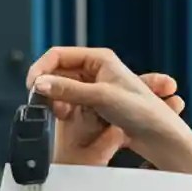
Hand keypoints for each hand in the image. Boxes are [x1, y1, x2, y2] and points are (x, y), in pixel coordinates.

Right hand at [30, 47, 191, 161]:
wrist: (159, 135)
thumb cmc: (141, 110)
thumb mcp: (100, 97)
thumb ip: (68, 90)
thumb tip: (40, 84)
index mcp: (99, 58)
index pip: (59, 55)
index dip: (42, 68)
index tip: (32, 84)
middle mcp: (96, 70)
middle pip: (59, 72)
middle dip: (49, 86)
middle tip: (42, 102)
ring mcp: (94, 88)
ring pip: (63, 89)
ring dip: (56, 99)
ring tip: (60, 112)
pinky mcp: (94, 105)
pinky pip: (71, 102)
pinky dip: (65, 108)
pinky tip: (67, 117)